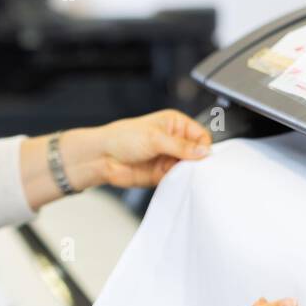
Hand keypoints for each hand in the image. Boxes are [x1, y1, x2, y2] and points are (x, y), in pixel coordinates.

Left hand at [96, 108, 212, 187]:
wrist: (102, 157)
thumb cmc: (122, 137)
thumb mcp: (155, 138)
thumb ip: (181, 146)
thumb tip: (203, 151)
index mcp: (175, 124)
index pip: (201, 135)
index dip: (203, 146)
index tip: (201, 156)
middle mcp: (174, 140)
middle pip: (197, 153)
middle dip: (196, 161)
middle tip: (191, 166)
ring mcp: (168, 158)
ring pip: (189, 168)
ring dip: (186, 172)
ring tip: (178, 172)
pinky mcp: (162, 174)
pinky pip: (178, 179)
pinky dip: (178, 181)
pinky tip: (173, 180)